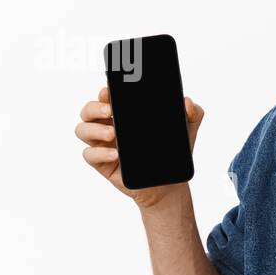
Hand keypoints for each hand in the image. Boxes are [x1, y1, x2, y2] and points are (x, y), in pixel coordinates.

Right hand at [75, 85, 204, 209]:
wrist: (169, 184)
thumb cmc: (171, 153)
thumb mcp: (187, 131)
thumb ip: (193, 113)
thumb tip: (186, 101)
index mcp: (124, 114)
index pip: (107, 97)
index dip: (104, 91)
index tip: (110, 89)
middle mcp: (109, 125)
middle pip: (89, 110)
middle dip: (95, 106)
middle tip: (111, 110)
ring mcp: (102, 144)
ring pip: (82, 129)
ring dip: (94, 129)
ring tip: (112, 133)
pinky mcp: (101, 163)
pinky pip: (88, 154)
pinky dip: (98, 152)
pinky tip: (115, 154)